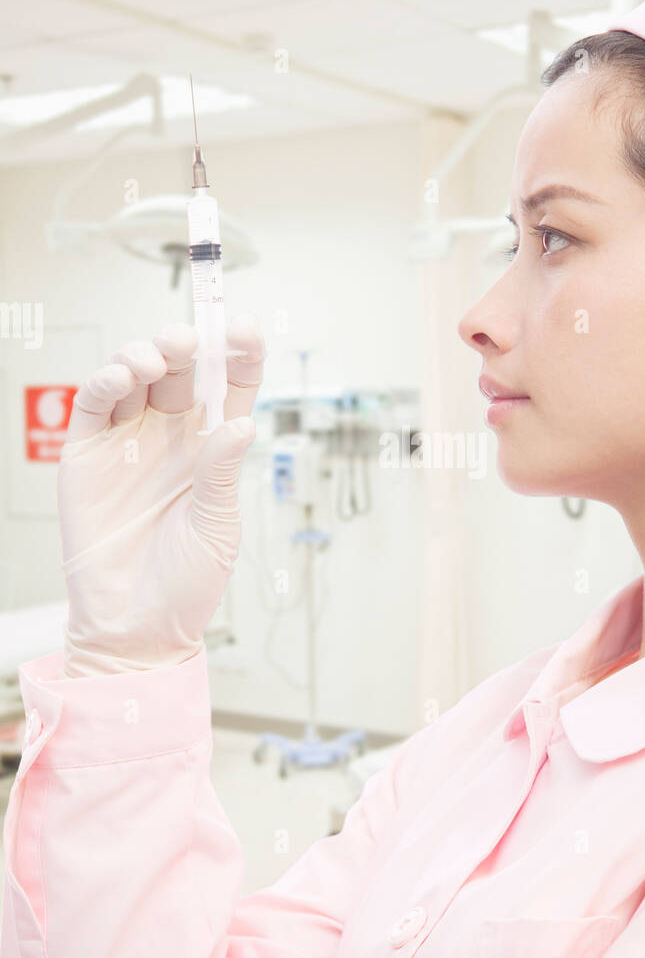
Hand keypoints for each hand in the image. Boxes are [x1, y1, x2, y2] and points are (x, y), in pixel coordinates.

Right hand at [58, 316, 264, 676]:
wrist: (135, 628)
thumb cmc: (186, 584)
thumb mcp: (217, 527)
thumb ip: (221, 473)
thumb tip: (239, 425)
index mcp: (214, 447)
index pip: (231, 385)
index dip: (239, 353)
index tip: (243, 329)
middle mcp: (173, 435)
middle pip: (182, 370)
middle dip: (185, 344)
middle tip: (187, 341)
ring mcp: (129, 441)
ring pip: (135, 376)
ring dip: (143, 354)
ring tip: (153, 360)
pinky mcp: (88, 454)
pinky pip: (94, 404)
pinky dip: (104, 381)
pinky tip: (121, 379)